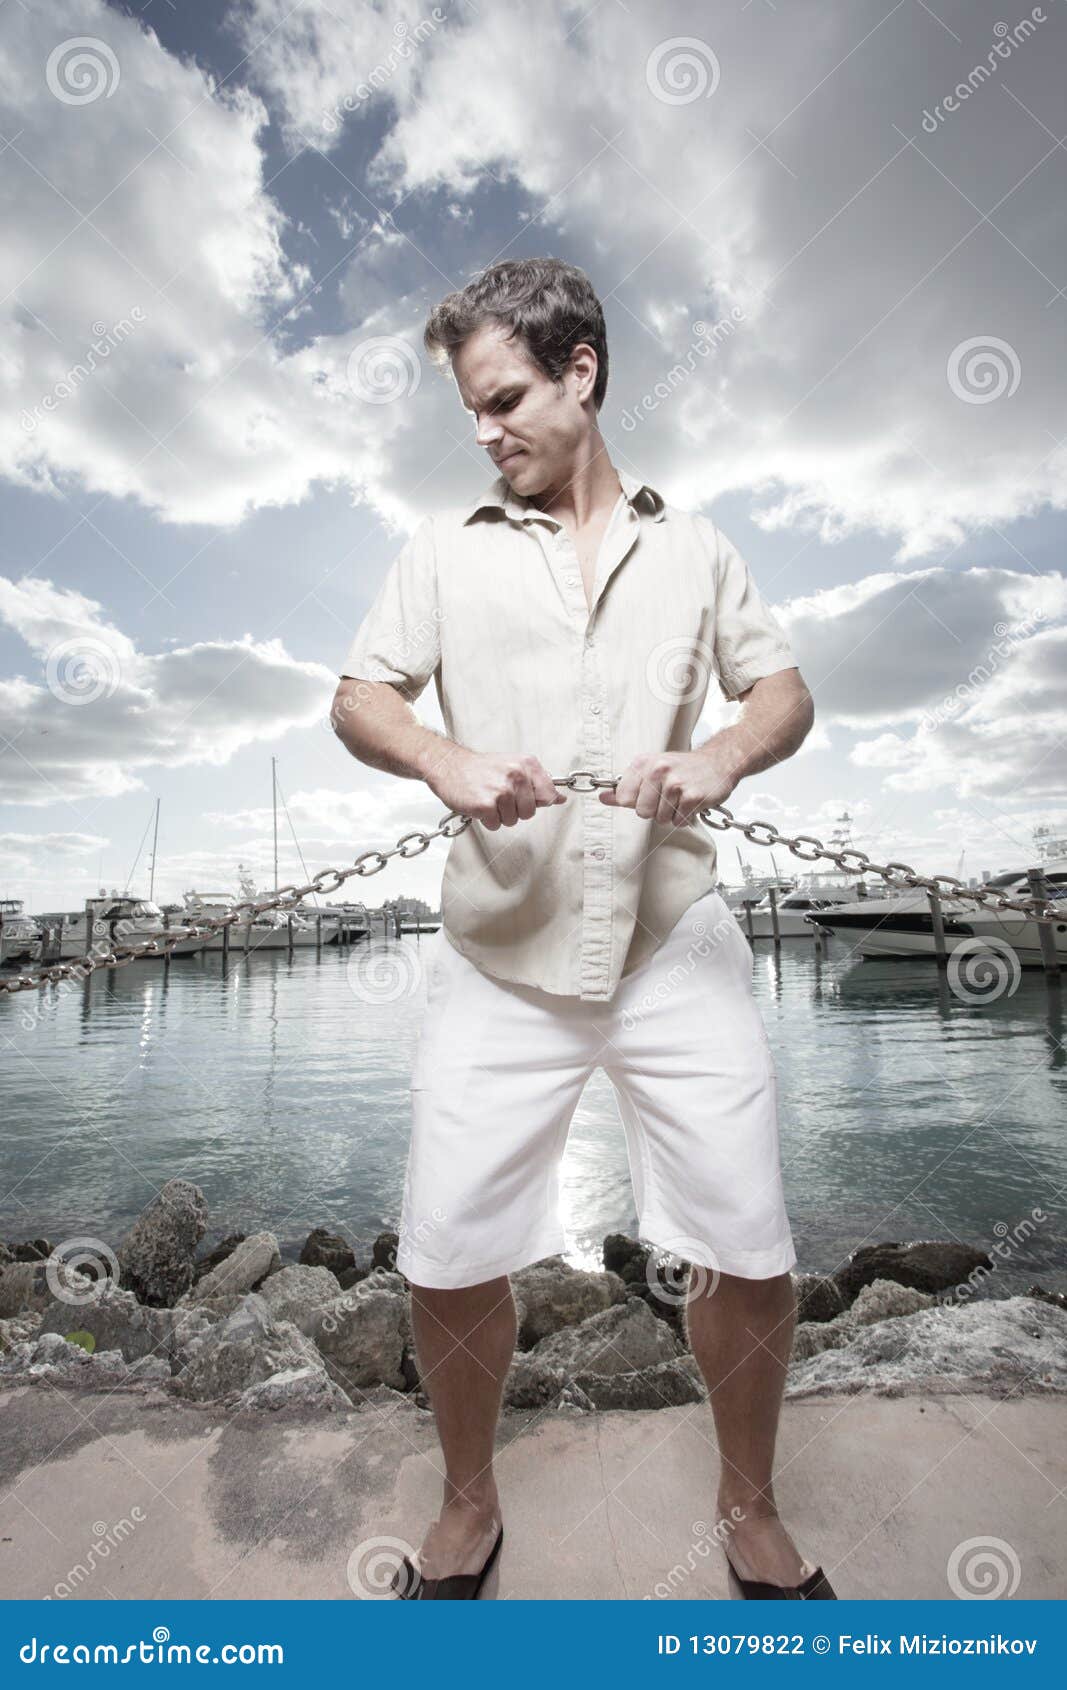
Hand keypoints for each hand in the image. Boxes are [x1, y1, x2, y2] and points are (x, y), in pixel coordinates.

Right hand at [424, 748, 565, 830]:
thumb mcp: (513, 765)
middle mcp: (516, 776)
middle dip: (515, 810)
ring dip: (499, 815)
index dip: (538, 802)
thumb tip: (560, 798)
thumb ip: (537, 782)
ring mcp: (501, 791)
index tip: (526, 798)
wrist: (448, 766)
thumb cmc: (480, 768)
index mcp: (526, 764)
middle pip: (530, 812)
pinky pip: (496, 825)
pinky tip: (479, 805)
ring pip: (512, 820)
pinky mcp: (486, 805)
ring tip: (488, 798)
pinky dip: (486, 820)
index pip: (549, 794)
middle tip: (499, 797)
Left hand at [599, 746, 737, 826]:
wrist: (718, 762)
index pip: (624, 798)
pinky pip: (678, 822)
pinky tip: (692, 802)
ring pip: (661, 819)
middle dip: (656, 810)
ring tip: (682, 798)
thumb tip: (603, 797)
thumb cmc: (683, 768)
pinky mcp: (692, 796)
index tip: (649, 794)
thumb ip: (626, 787)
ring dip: (672, 814)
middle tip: (669, 797)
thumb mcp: (651, 770)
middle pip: (642, 812)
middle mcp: (658, 770)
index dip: (636, 802)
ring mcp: (675, 783)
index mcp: (644, 763)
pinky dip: (685, 817)